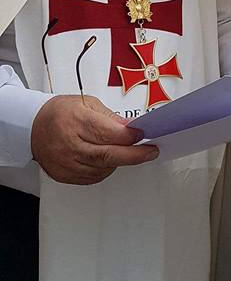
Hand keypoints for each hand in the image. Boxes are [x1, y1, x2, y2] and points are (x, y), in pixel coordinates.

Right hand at [31, 94, 158, 184]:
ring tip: (124, 151)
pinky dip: (105, 169)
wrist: (31, 127)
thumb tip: (132, 129)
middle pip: (108, 155)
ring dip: (119, 162)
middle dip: (134, 155)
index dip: (130, 137)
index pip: (110, 134)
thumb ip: (111, 117)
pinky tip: (107, 159)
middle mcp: (70, 144)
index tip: (144, 135)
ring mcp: (66, 163)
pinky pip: (93, 177)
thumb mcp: (87, 103)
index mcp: (76, 121)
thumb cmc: (59, 112)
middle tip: (151, 152)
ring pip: (103, 169)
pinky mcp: (64, 175)